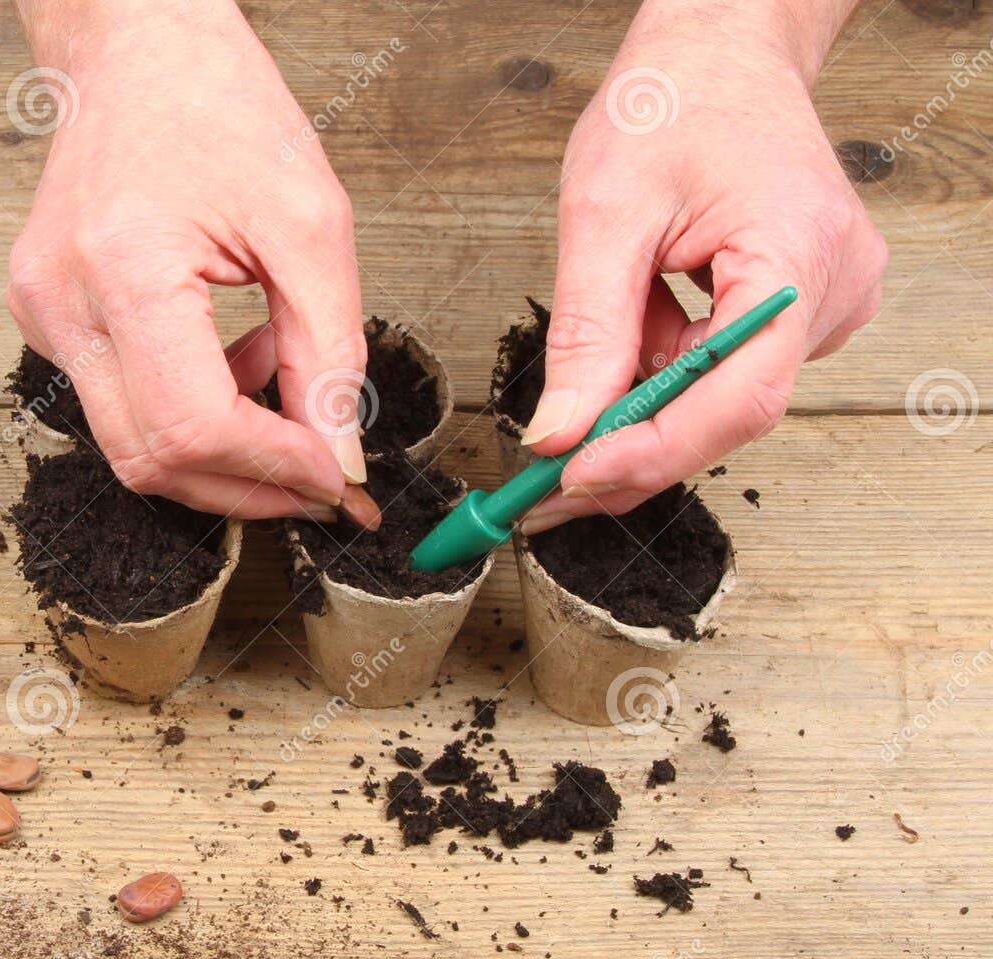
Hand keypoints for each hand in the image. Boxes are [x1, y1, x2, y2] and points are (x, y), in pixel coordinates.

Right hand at [7, 0, 364, 517]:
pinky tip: (230, 356)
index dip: (273, 468)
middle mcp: (64, 303)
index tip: (332, 478)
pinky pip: (118, 404)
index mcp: (124, 269)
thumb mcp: (310, 222)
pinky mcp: (45, 317)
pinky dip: (188, 407)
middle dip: (245, 485)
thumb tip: (337, 452)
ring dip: (219, 446)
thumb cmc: (215, 104)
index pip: (194, 427)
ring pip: (132, 445)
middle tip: (317, 478)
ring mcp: (43, 314)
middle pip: (151, 459)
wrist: (136, 49)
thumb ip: (329, 352)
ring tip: (277, 381)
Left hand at [519, 0, 886, 532]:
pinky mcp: (801, 307)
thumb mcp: (604, 215)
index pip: (738, 396)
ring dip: (647, 391)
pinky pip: (726, 369)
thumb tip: (560, 432)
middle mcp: (833, 288)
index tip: (574, 479)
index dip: (654, 451)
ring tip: (614, 320)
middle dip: (633, 441)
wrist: (717, 55)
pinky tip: (649, 308)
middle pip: (731, 409)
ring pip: (722, 395)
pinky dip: (667, 365)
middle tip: (547, 474)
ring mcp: (826, 301)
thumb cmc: (672, 105)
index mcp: (798, 253)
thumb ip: (586, 333)